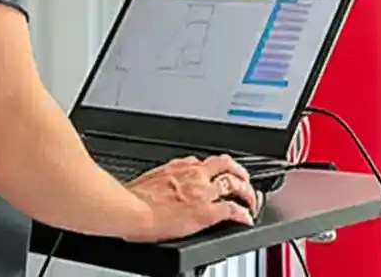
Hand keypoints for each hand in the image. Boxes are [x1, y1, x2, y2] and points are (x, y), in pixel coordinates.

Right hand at [122, 155, 257, 241]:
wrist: (129, 210)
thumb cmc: (129, 199)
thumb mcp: (147, 179)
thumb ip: (161, 179)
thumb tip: (158, 184)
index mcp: (178, 167)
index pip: (203, 162)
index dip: (213, 169)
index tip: (215, 174)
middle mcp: (194, 174)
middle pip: (226, 164)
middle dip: (238, 171)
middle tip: (243, 179)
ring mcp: (203, 192)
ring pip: (235, 183)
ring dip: (247, 191)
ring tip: (251, 199)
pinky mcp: (208, 211)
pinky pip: (233, 210)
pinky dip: (244, 214)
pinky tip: (247, 219)